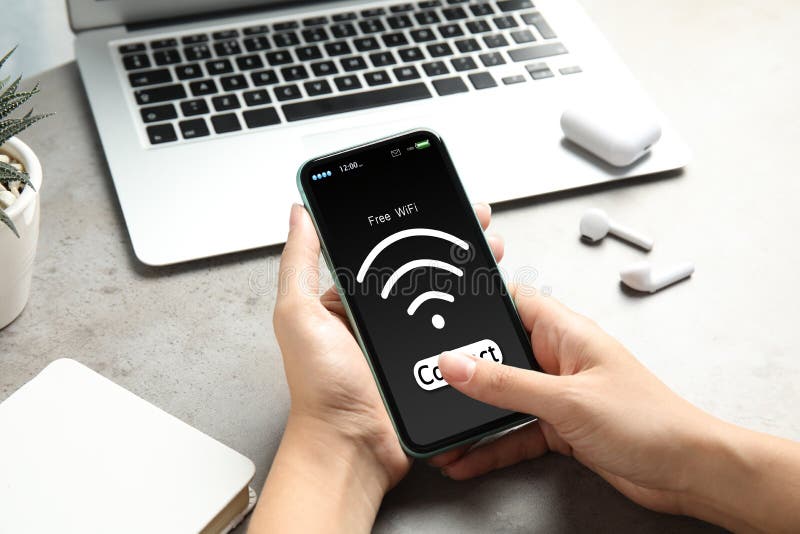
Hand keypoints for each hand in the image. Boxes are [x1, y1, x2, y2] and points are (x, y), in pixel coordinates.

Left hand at [251, 202, 504, 532]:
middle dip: (451, 241)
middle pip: (421, 269)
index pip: (382, 250)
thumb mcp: (297, 315)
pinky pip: (458, 330)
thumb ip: (299, 262)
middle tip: (476, 221)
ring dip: (469, 271)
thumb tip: (299, 213)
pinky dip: (476, 312)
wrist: (353, 446)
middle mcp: (379, 318)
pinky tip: (492, 295)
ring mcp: (409, 341)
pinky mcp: (433, 363)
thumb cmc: (319, 388)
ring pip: (445, 296)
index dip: (408, 224)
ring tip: (491, 248)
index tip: (431, 203)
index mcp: (348, 301)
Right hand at [431, 289, 719, 514]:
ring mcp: (558, 394)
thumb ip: (506, 383)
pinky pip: (515, 432)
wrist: (688, 472)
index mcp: (566, 332)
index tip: (440, 310)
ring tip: (443, 433)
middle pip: (499, 354)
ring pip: (504, 399)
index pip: (512, 301)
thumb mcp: (566, 400)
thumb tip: (456, 364)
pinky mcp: (560, 427)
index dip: (478, 302)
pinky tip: (468, 458)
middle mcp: (559, 359)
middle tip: (430, 382)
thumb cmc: (650, 422)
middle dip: (465, 371)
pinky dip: (492, 447)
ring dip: (475, 417)